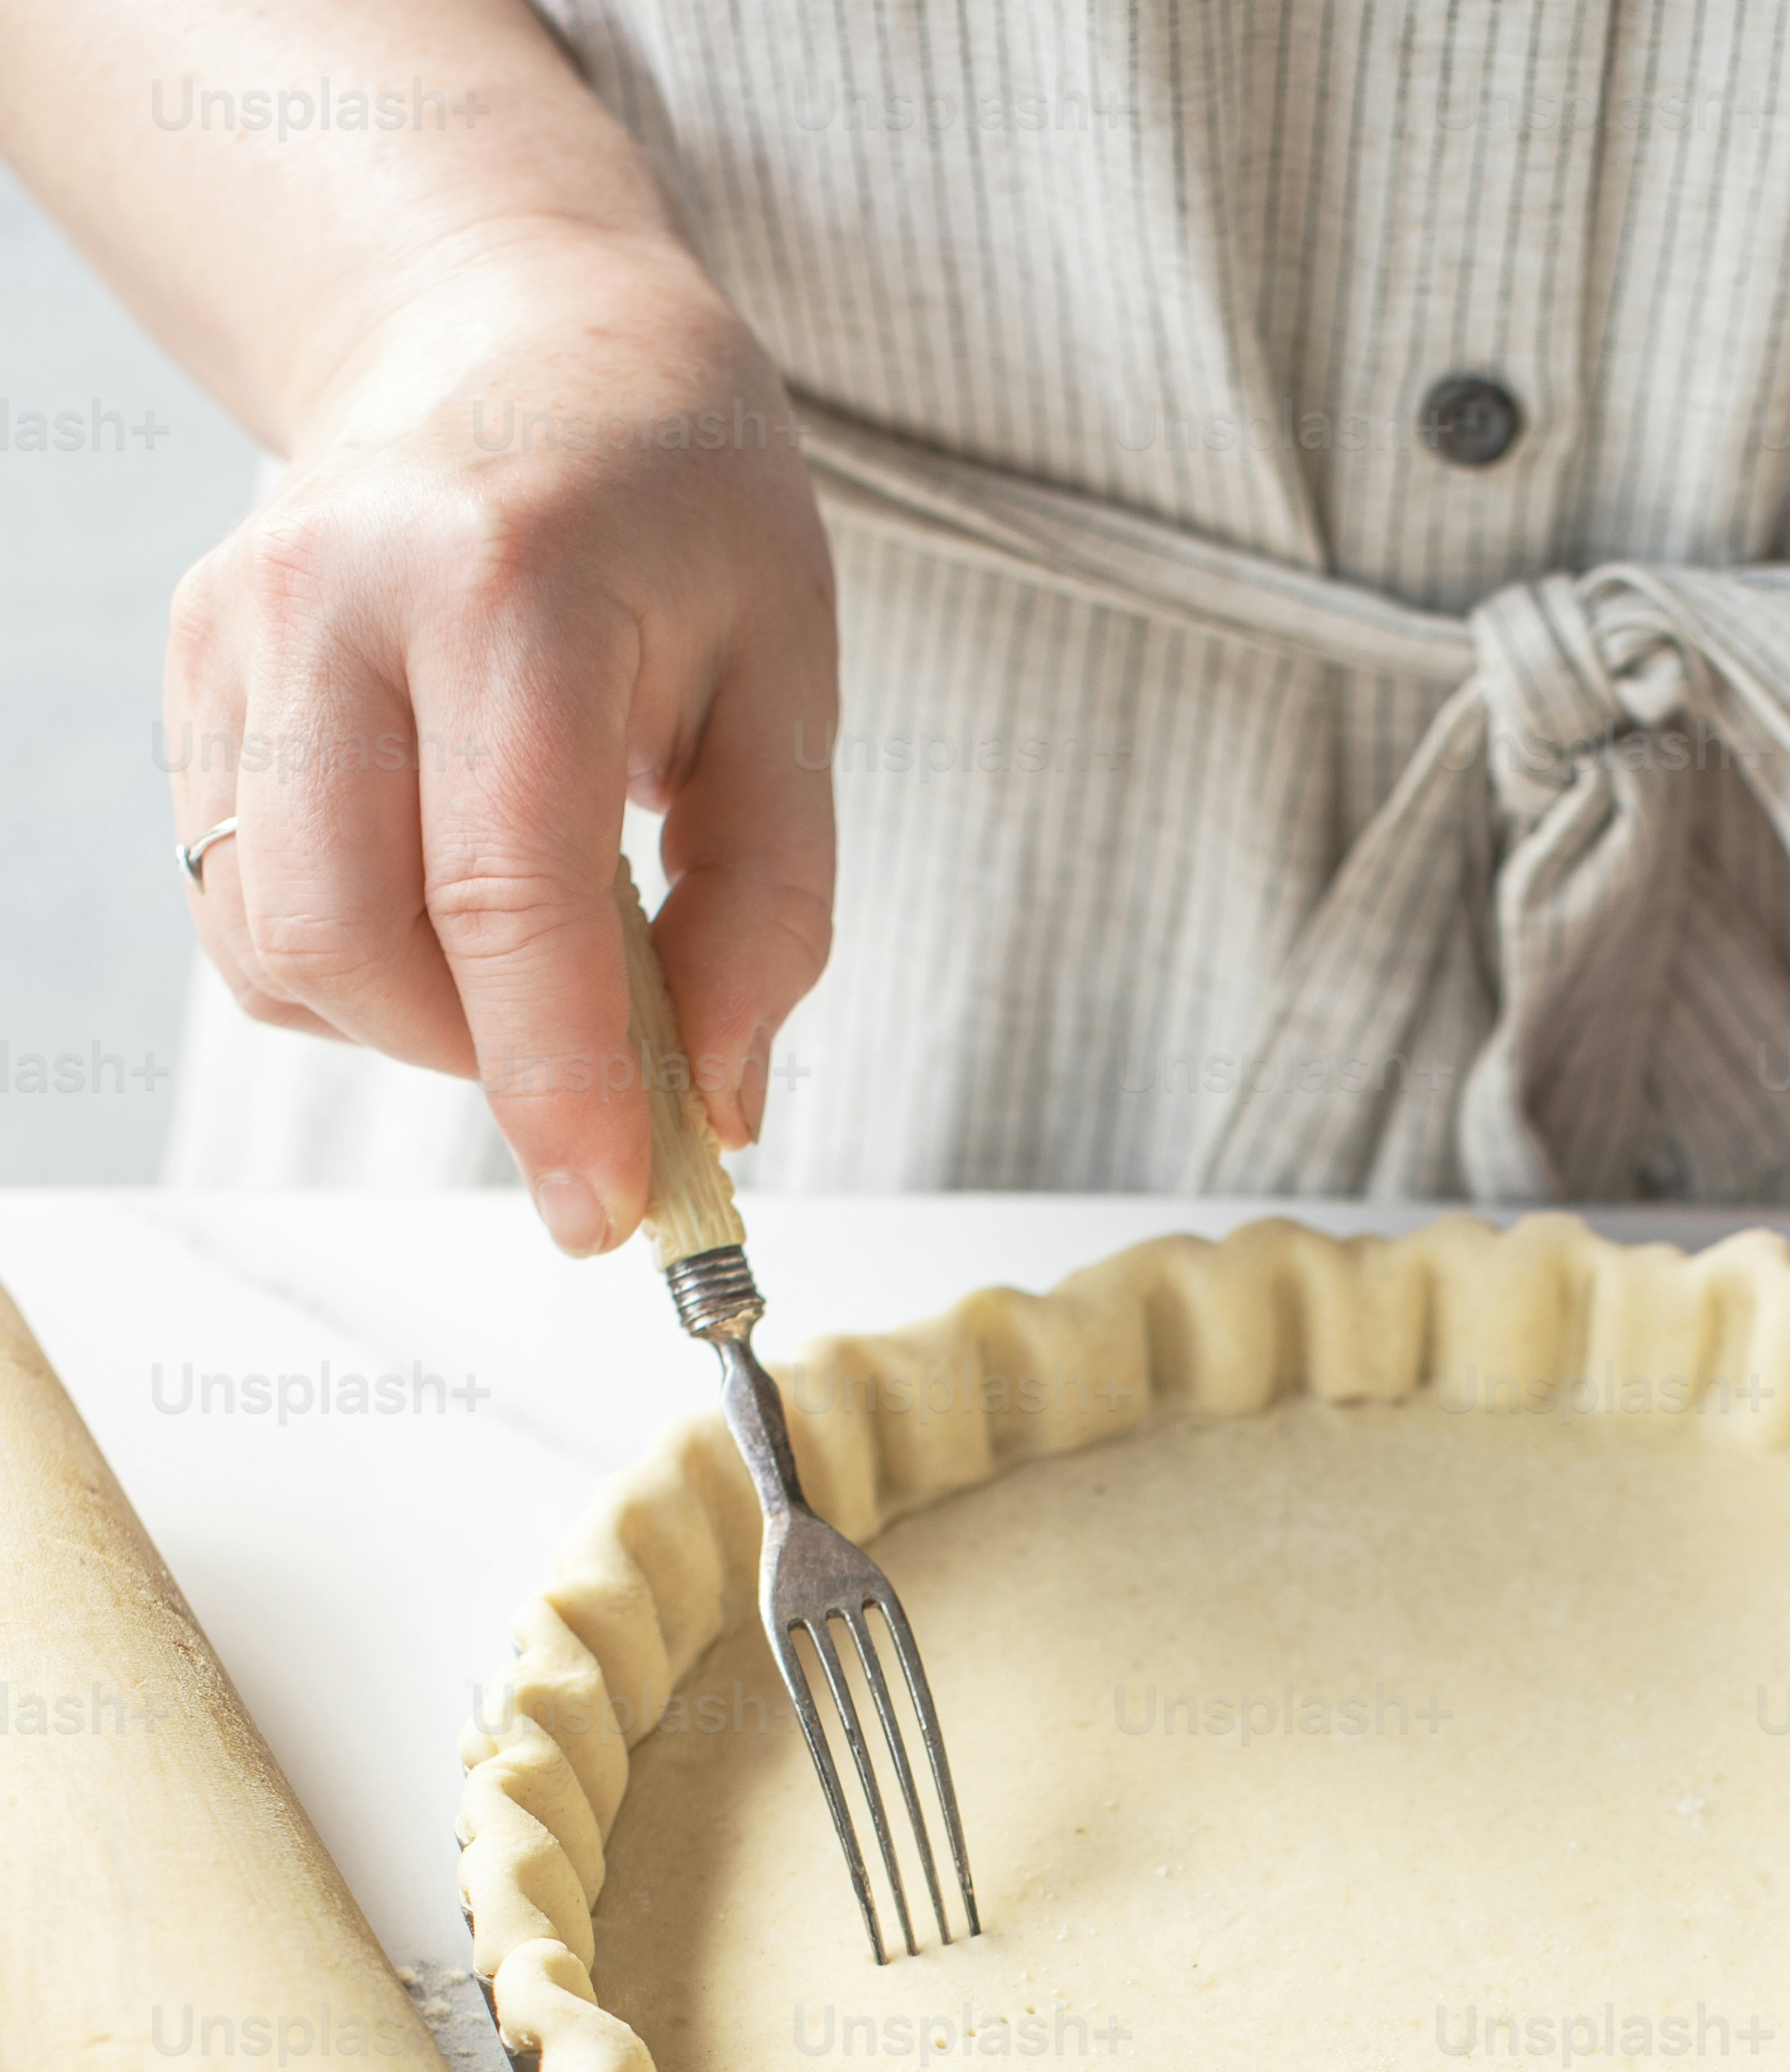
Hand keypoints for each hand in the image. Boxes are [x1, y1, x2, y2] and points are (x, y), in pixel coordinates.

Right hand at [162, 229, 835, 1250]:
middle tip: (596, 1051)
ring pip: (276, 944)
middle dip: (480, 1057)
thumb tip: (716, 1105)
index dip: (556, 1084)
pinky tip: (435, 893)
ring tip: (520, 952)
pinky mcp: (192, 669)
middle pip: (354, 939)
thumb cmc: (675, 504)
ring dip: (408, 1020)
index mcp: (510, 581)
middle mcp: (337, 592)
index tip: (608, 1211)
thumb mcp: (788, 680)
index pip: (505, 897)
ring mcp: (239, 628)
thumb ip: (768, 908)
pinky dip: (347, 963)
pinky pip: (236, 906)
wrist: (513, 334)